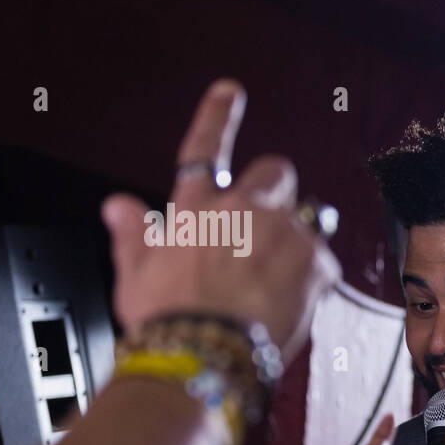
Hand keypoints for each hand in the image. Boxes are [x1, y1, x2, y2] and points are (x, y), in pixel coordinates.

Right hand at [102, 79, 340, 363]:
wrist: (204, 352)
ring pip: (309, 219)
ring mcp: (282, 231)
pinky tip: (293, 303)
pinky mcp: (315, 260)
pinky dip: (315, 280)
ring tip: (278, 283)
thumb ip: (134, 234)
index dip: (218, 116)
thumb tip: (119, 207)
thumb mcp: (136, 275)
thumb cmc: (168, 319)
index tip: (231, 91)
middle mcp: (242, 209)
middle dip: (278, 193)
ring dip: (299, 242)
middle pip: (277, 172)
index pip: (204, 148)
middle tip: (269, 230)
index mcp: (195, 208)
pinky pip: (325, 261)